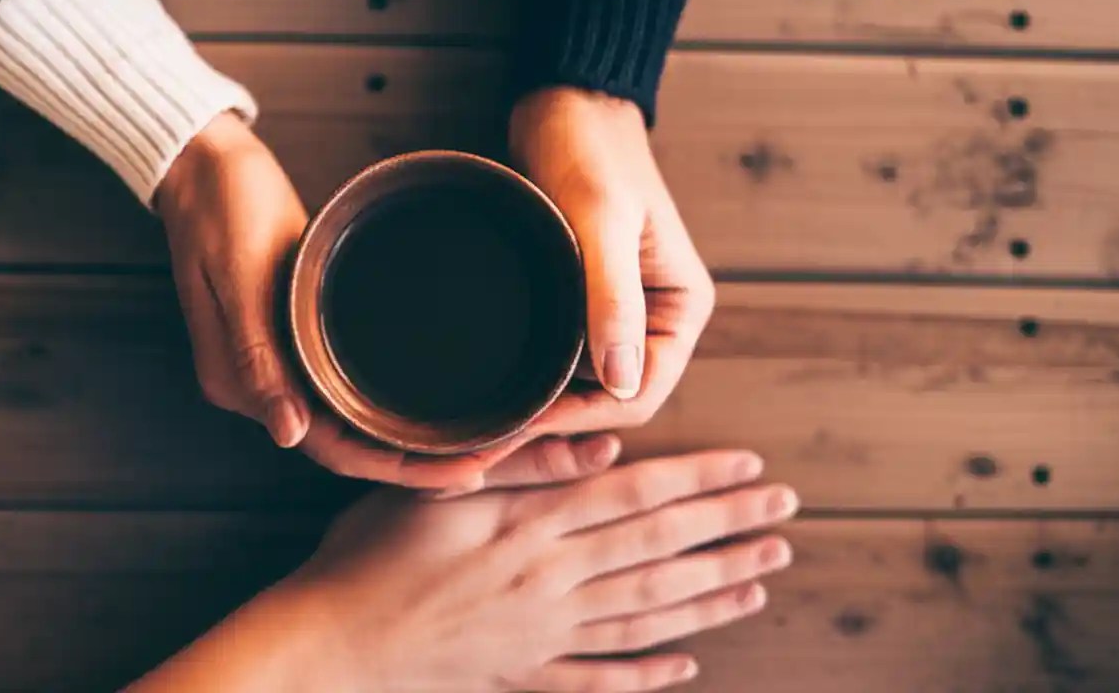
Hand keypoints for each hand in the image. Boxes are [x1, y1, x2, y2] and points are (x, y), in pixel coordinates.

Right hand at [157, 113, 625, 489]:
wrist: (203, 163)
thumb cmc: (224, 206)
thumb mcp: (240, 274)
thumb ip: (258, 353)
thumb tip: (288, 434)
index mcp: (243, 382)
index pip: (332, 450)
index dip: (400, 468)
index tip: (467, 469)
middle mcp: (263, 385)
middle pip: (350, 444)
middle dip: (419, 460)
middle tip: (495, 457)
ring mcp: (279, 361)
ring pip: (354, 420)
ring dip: (409, 435)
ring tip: (478, 436)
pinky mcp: (295, 334)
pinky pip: (348, 385)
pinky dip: (391, 399)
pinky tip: (434, 396)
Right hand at [293, 449, 796, 691]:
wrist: (332, 646)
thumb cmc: (369, 557)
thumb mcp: (438, 492)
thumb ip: (522, 467)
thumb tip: (603, 449)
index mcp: (533, 528)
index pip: (638, 497)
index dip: (700, 481)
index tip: (751, 467)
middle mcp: (553, 582)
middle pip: (659, 553)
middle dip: (728, 531)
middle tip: (786, 518)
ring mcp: (546, 635)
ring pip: (649, 614)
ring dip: (713, 595)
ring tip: (763, 579)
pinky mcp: (528, 673)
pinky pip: (604, 677)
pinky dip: (651, 672)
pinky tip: (691, 663)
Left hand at [510, 88, 714, 436]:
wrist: (564, 108)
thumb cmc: (588, 152)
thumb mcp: (599, 220)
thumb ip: (611, 298)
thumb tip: (622, 382)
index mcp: (680, 307)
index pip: (641, 393)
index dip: (584, 418)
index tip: (524, 423)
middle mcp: (656, 319)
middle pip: (611, 400)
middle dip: (558, 421)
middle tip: (491, 434)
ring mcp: (619, 315)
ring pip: (584, 385)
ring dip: (542, 403)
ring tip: (485, 413)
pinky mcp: (583, 304)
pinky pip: (563, 358)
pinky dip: (535, 375)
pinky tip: (493, 383)